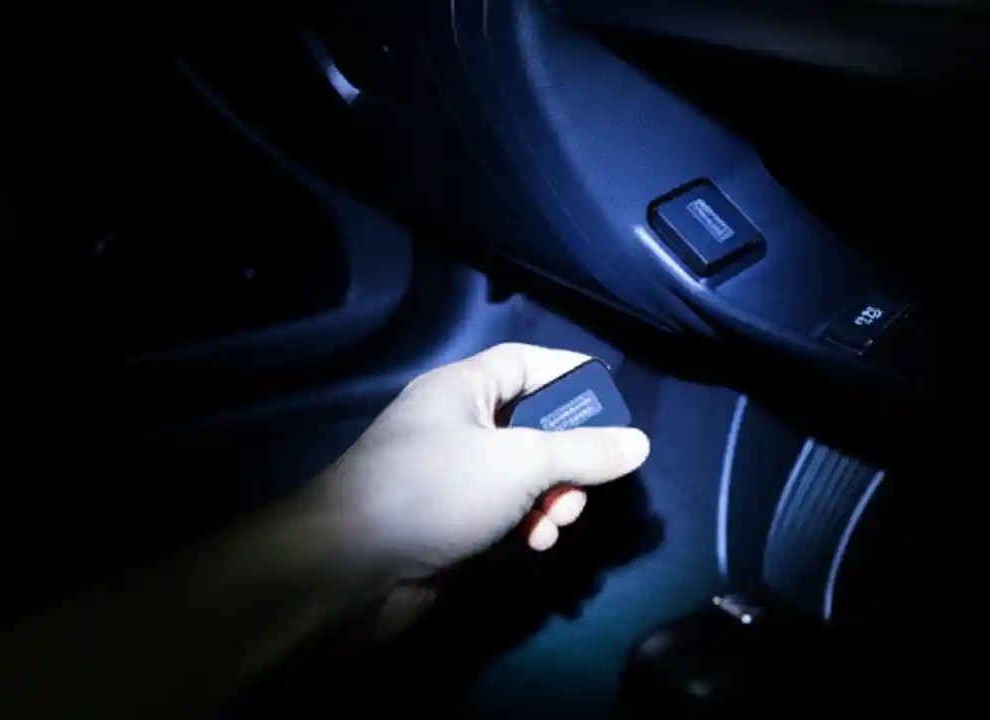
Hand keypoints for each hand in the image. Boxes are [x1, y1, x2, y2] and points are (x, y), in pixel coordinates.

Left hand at [317, 343, 650, 580]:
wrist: (350, 568)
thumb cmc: (436, 490)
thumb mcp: (520, 463)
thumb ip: (584, 452)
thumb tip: (639, 442)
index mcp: (460, 389)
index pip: (524, 363)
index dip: (569, 373)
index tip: (612, 396)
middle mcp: (453, 425)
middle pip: (530, 424)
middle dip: (567, 455)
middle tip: (586, 483)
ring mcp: (448, 476)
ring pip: (521, 474)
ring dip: (551, 497)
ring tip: (557, 523)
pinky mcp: (447, 522)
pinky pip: (502, 510)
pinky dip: (525, 523)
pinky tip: (534, 544)